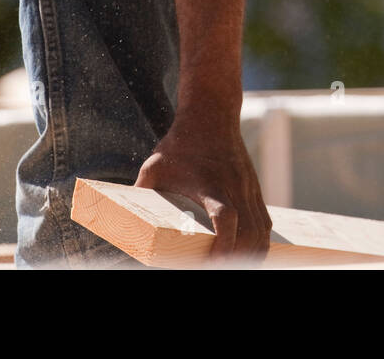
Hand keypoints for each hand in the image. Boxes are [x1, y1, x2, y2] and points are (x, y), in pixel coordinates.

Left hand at [135, 117, 270, 261]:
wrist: (212, 113)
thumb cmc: (181, 142)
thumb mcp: (154, 165)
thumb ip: (141, 192)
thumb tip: (118, 219)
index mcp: (212, 186)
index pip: (227, 219)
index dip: (224, 245)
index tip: (213, 262)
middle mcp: (235, 188)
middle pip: (249, 233)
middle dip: (238, 259)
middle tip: (218, 269)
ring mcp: (248, 189)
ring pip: (261, 231)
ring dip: (252, 254)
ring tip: (236, 266)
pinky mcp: (254, 188)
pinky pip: (265, 222)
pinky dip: (259, 242)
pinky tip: (248, 252)